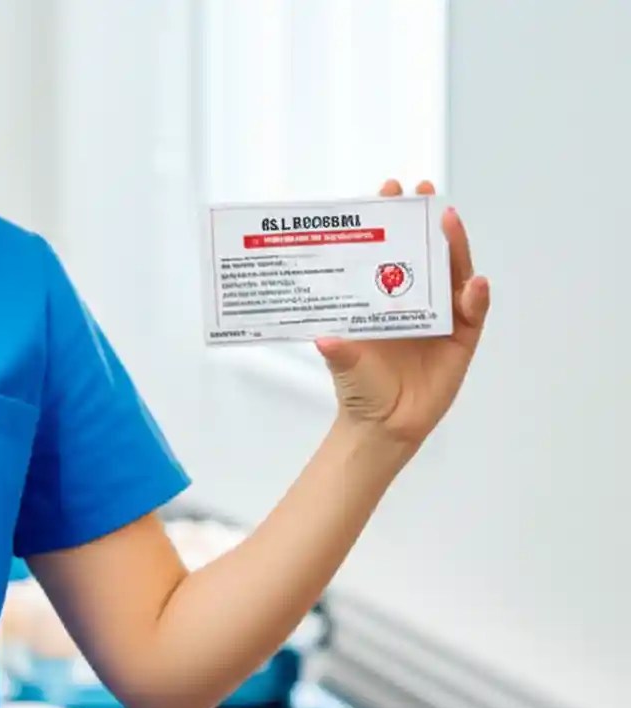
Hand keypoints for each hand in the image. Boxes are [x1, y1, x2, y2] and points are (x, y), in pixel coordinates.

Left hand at [314, 179, 490, 445]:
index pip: (388, 251)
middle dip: (425, 221)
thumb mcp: (343, 363)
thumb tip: (324, 336)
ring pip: (452, 273)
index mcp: (383, 298)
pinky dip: (475, 297)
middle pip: (425, 252)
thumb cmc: (359, 387)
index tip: (386, 191)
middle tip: (423, 190)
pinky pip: (473, 313)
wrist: (382, 425)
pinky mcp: (462, 340)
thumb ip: (338, 349)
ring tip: (449, 220)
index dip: (390, 222)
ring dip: (454, 245)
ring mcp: (440, 318)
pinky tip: (473, 283)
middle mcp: (413, 301)